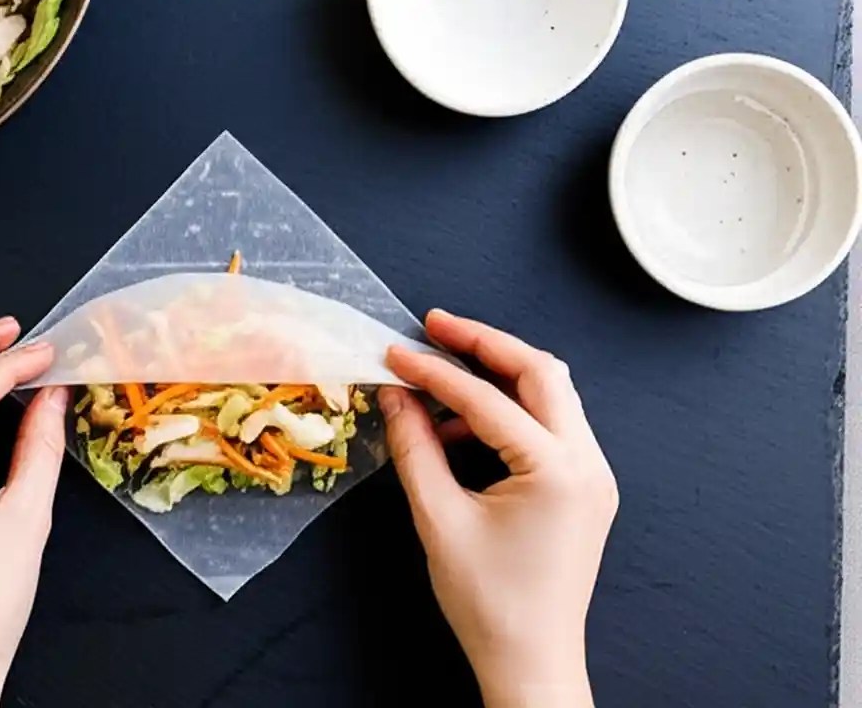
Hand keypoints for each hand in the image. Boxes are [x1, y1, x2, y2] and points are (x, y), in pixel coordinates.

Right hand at [378, 310, 617, 707]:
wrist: (530, 660)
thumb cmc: (487, 602)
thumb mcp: (438, 519)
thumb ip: (414, 449)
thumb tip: (396, 395)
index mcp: (558, 472)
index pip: (489, 399)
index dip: (435, 371)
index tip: (395, 353)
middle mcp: (588, 463)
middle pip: (541, 372)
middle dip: (485, 344)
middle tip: (434, 327)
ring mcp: (593, 475)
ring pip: (550, 395)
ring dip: (496, 379)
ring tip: (436, 390)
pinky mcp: (583, 488)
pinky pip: (548, 429)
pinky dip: (506, 416)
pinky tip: (459, 434)